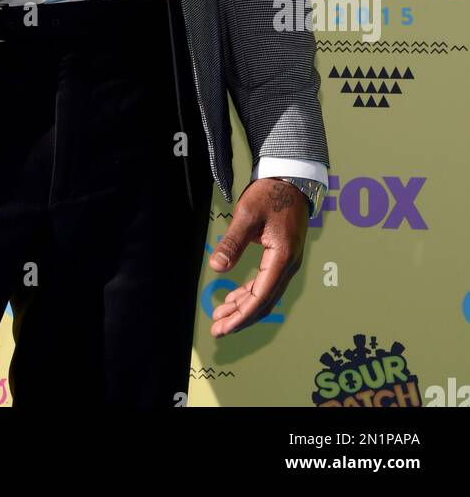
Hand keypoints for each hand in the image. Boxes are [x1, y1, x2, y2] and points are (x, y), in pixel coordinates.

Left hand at [208, 177, 308, 336]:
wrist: (292, 180)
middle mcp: (288, 265)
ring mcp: (287, 263)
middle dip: (240, 317)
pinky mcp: (282, 258)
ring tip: (220, 316)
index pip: (261, 296)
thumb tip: (217, 267)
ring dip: (243, 307)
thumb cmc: (270, 194)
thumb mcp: (247, 215)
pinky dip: (249, 293)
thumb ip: (232, 242)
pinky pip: (266, 283)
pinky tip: (233, 298)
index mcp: (282, 257)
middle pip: (264, 301)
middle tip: (217, 329)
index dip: (242, 315)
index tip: (224, 327)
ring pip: (265, 295)